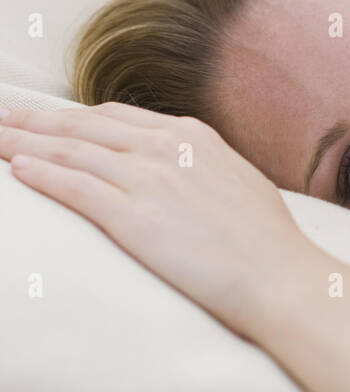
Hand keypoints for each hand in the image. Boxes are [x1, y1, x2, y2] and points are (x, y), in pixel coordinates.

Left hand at [0, 102, 314, 340]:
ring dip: (23, 142)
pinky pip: (74, 185)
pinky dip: (41, 174)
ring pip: (70, 150)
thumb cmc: (266, 241)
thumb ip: (201, 167)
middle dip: (36, 121)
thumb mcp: (237, 181)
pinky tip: (17, 168)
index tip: (46, 118)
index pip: (116, 117)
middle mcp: (166, 146)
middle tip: (2, 117)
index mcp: (192, 135)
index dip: (73, 117)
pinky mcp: (133, 215)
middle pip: (84, 125)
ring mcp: (149, 178)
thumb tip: (182, 171)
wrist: (279, 274)